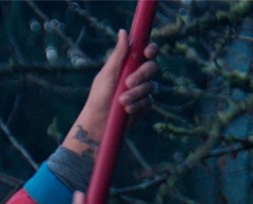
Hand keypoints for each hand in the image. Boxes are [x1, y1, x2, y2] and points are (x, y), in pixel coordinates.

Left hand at [62, 30, 158, 156]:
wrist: (99, 122)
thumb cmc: (99, 96)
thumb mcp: (108, 73)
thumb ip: (118, 54)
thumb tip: (124, 31)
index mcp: (130, 63)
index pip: (147, 52)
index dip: (151, 50)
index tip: (147, 53)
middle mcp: (139, 75)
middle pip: (152, 68)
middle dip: (141, 75)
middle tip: (128, 83)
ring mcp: (143, 91)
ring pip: (150, 87)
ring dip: (135, 94)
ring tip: (121, 102)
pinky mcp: (145, 106)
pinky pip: (148, 102)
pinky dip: (137, 105)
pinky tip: (126, 110)